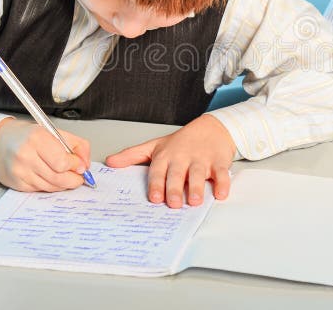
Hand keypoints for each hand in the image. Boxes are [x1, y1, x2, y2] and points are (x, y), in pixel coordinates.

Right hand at [0, 118, 90, 191]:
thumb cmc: (28, 136)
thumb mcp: (55, 132)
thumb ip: (76, 145)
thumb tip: (85, 165)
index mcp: (37, 138)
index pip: (63, 162)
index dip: (76, 166)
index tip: (80, 165)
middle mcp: (26, 156)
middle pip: (59, 178)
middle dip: (74, 179)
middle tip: (78, 176)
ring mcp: (19, 172)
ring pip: (51, 187)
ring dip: (63, 184)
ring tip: (66, 176)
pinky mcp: (16, 184)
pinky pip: (41, 190)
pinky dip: (50, 186)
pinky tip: (50, 177)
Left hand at [105, 114, 235, 208]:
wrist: (212, 128)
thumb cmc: (182, 141)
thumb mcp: (156, 146)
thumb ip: (133, 156)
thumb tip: (109, 162)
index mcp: (166, 155)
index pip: (158, 170)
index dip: (156, 184)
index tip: (154, 197)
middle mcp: (183, 157)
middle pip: (178, 174)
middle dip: (175, 188)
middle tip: (172, 204)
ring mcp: (202, 159)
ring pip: (198, 174)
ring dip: (197, 188)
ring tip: (194, 201)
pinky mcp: (219, 161)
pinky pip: (221, 173)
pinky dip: (223, 184)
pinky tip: (220, 194)